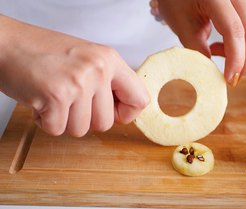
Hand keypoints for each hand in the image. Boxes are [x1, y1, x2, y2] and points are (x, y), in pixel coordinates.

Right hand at [0, 15, 148, 136]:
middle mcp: (98, 69)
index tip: (111, 111)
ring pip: (82, 130)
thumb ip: (108, 82)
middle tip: (69, 99)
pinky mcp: (57, 96)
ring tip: (53, 96)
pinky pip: (57, 129)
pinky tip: (40, 101)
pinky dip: (45, 121)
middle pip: (105, 123)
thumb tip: (125, 110)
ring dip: (64, 120)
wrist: (6, 43)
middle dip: (85, 119)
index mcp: (110, 59)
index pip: (140, 100)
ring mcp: (79, 82)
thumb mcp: (87, 59)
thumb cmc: (43, 52)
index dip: (125, 113)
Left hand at [157, 0, 245, 85]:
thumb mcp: (182, 25)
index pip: (234, 30)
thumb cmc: (176, 0)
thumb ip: (198, 50)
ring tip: (217, 54)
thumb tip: (214, 73)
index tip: (229, 79)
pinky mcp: (244, 1)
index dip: (235, 58)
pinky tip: (222, 45)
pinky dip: (241, 41)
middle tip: (233, 78)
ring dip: (243, 51)